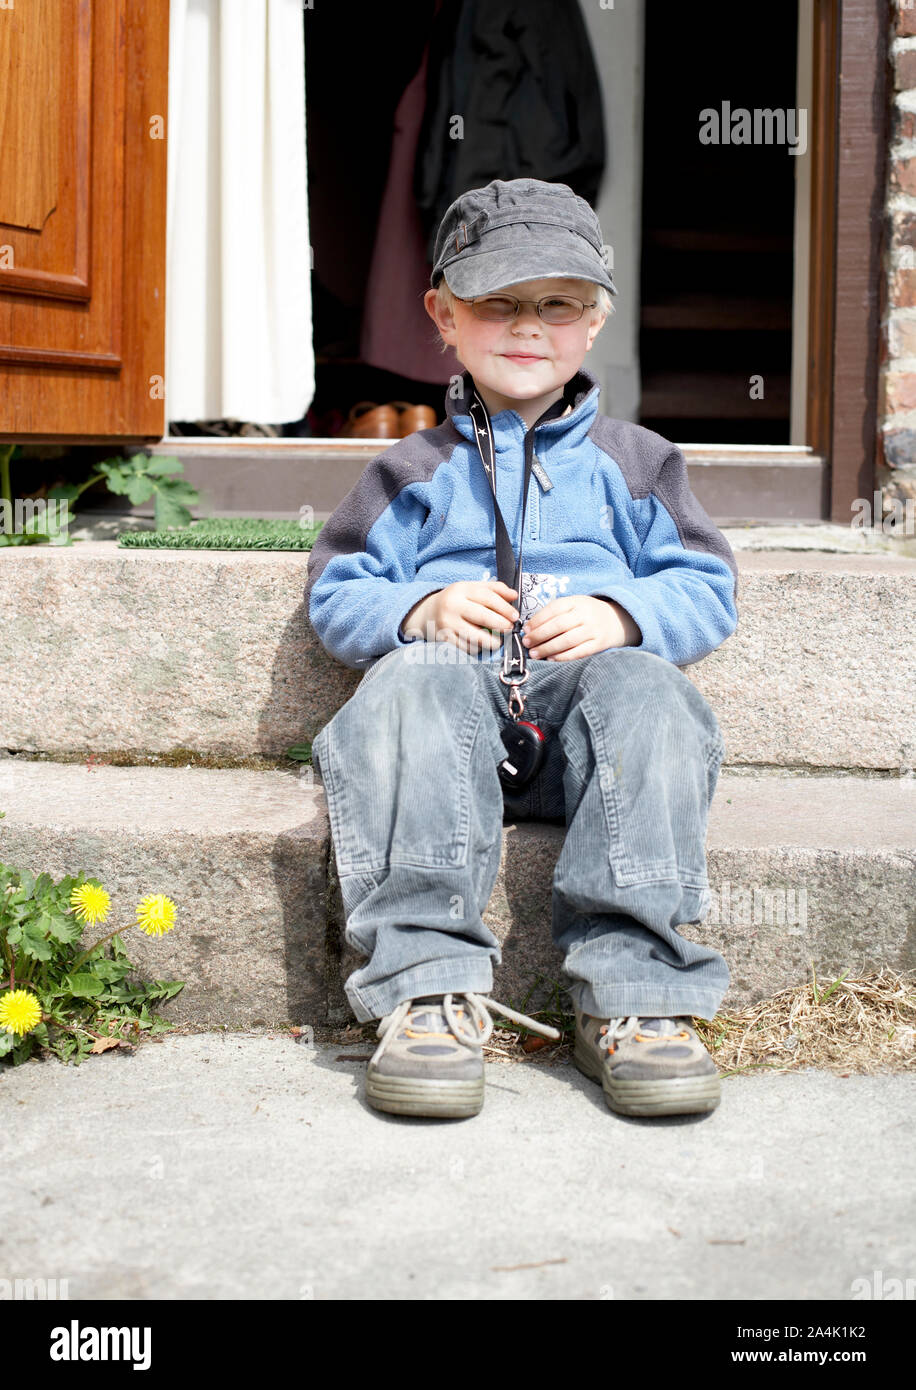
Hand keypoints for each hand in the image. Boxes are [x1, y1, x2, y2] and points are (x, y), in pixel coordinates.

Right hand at [402, 579, 518, 654]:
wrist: (427, 613)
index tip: (515, 616)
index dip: (505, 608)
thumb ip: (494, 589)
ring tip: (498, 640)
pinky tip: (482, 644)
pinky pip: (467, 648)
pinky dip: (479, 648)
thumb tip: (514, 595)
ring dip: (492, 641)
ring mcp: (447, 624)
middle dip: (501, 625)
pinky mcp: (444, 640)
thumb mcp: (472, 589)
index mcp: (461, 590)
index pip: (488, 597)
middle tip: (510, 629)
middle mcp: (452, 605)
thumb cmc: (457, 601)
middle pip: (483, 616)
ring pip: (476, 636)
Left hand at [521, 594, 640, 660]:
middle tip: (526, 643)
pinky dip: (563, 657)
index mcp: (576, 601)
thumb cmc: (586, 614)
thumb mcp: (574, 605)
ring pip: (567, 640)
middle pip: (558, 625)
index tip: (525, 629)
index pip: (554, 609)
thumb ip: (554, 613)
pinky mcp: (598, 644)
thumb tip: (530, 628)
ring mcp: (593, 630)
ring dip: (548, 648)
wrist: (617, 621)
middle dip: (539, 635)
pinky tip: (551, 659)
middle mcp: (585, 614)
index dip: (537, 620)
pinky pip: (578, 652)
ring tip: (534, 654)